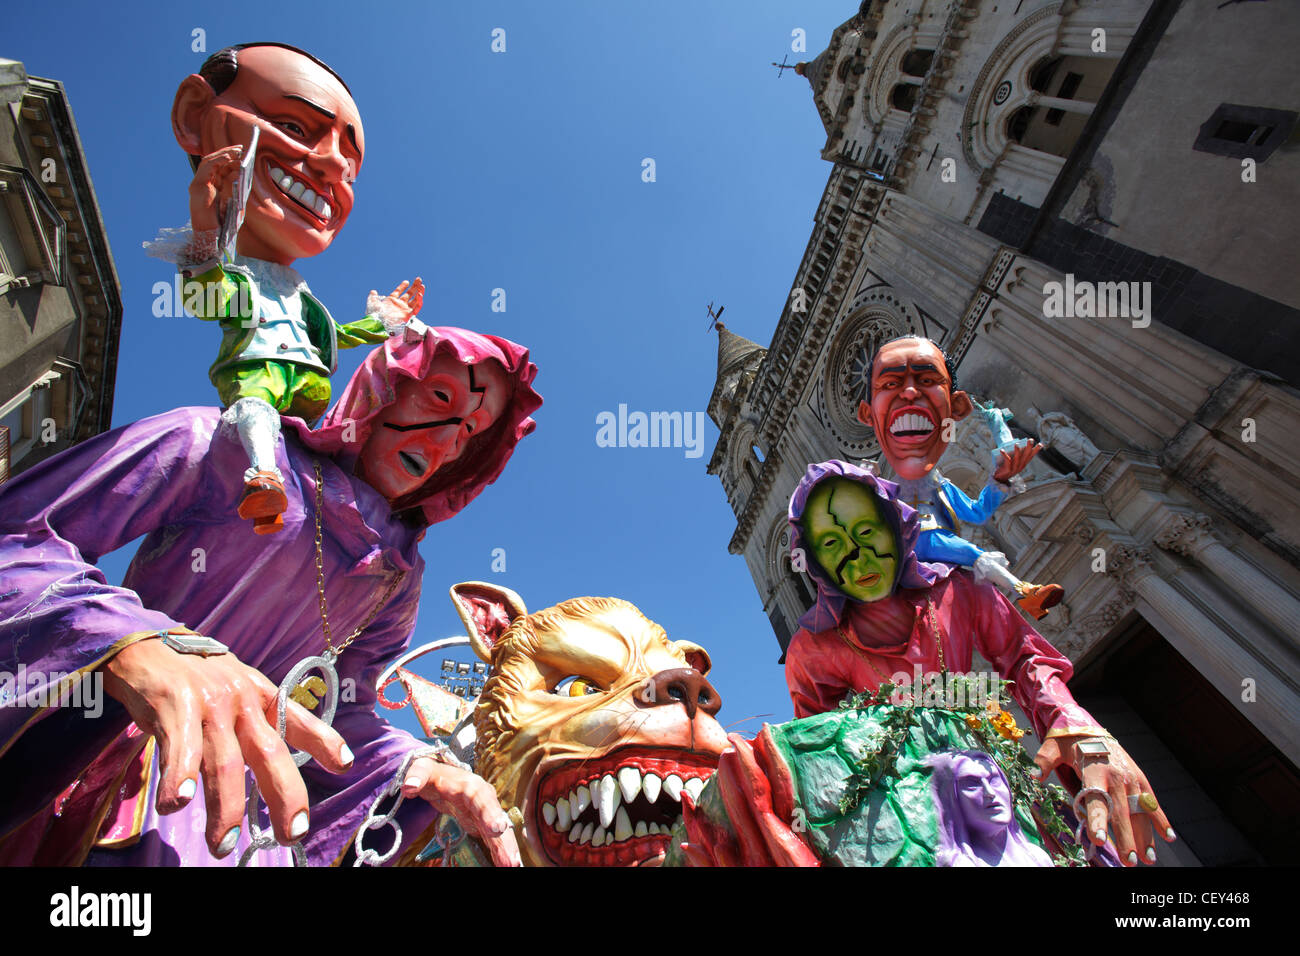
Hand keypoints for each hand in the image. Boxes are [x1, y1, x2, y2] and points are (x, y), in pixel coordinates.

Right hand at [103, 637, 354, 858]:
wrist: (147, 643)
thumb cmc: (196, 676)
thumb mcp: (238, 687)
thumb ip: (257, 720)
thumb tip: (273, 765)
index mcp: (260, 695)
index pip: (299, 719)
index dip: (324, 742)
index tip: (345, 765)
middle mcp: (241, 701)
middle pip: (270, 754)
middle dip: (285, 796)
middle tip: (292, 832)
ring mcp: (209, 705)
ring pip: (225, 764)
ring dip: (226, 809)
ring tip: (224, 845)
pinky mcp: (173, 708)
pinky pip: (179, 750)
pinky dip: (179, 779)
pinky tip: (177, 805)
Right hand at [189, 146, 244, 233]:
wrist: (212, 238)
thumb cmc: (224, 225)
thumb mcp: (234, 204)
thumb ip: (236, 190)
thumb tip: (240, 174)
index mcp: (212, 189)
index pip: (219, 169)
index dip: (230, 160)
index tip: (242, 155)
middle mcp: (203, 184)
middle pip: (214, 163)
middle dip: (227, 153)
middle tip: (241, 149)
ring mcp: (198, 185)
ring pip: (209, 161)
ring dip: (223, 154)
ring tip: (237, 151)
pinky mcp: (197, 186)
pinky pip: (207, 167)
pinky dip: (218, 159)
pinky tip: (230, 157)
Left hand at [369, 278, 424, 323]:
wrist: (379, 324)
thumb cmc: (375, 315)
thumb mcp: (372, 303)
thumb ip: (373, 297)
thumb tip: (373, 291)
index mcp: (392, 301)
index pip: (399, 291)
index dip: (403, 286)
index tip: (407, 282)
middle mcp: (399, 305)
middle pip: (409, 294)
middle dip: (414, 287)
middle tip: (419, 279)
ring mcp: (405, 310)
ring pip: (415, 300)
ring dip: (419, 292)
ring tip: (422, 285)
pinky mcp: (408, 315)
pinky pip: (416, 308)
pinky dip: (419, 301)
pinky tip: (420, 294)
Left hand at [400, 756, 521, 866]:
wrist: (441, 776)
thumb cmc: (433, 773)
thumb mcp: (423, 769)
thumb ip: (417, 774)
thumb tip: (409, 786)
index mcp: (470, 786)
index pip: (481, 798)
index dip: (490, 813)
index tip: (497, 829)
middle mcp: (483, 800)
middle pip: (495, 820)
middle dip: (504, 838)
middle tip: (511, 858)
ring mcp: (484, 814)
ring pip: (497, 832)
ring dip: (505, 849)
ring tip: (512, 865)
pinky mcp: (482, 825)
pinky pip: (492, 840)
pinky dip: (499, 852)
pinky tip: (505, 864)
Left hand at [993, 439, 1041, 483]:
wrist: (1000, 478)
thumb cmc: (1007, 467)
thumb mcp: (1014, 460)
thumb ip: (1017, 453)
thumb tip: (1017, 443)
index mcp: (1023, 463)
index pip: (1031, 456)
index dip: (1036, 450)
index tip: (1040, 444)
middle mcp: (1021, 466)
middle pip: (1026, 456)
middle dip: (1029, 448)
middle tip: (1030, 440)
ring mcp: (1015, 469)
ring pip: (1017, 459)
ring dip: (1017, 451)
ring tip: (1016, 444)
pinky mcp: (1008, 470)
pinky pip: (1007, 462)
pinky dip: (1005, 455)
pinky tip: (1002, 450)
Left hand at [1034, 734, 1175, 865]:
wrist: (1088, 726)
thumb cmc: (1067, 743)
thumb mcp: (1052, 749)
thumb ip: (1043, 762)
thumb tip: (1033, 774)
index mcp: (1094, 769)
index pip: (1096, 799)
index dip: (1097, 819)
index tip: (1098, 839)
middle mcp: (1116, 775)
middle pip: (1121, 811)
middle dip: (1125, 837)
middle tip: (1129, 861)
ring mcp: (1131, 777)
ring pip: (1140, 810)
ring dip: (1146, 835)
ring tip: (1148, 859)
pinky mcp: (1140, 778)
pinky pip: (1151, 801)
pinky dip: (1160, 819)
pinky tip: (1167, 837)